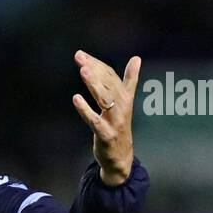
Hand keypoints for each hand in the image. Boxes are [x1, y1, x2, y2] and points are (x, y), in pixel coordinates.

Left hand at [71, 49, 140, 185]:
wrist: (121, 157)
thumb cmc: (119, 127)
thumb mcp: (125, 103)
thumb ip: (130, 80)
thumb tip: (137, 58)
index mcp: (124, 97)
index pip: (110, 76)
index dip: (97, 65)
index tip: (82, 55)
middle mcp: (121, 107)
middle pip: (107, 84)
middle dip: (93, 69)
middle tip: (79, 57)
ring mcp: (114, 121)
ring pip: (104, 99)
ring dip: (94, 84)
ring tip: (83, 70)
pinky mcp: (106, 135)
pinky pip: (95, 121)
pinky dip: (85, 110)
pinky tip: (76, 98)